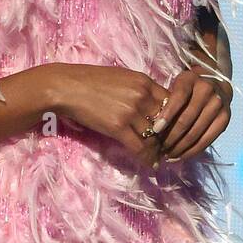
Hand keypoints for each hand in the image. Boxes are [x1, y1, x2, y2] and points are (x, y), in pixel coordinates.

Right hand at [50, 63, 171, 167]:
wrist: (67, 87)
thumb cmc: (92, 81)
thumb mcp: (123, 78)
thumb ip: (141, 89)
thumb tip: (154, 104)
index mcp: (145, 82)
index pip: (172, 102)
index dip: (175, 118)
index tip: (174, 129)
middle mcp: (142, 95)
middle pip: (167, 121)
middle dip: (170, 136)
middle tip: (171, 147)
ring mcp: (131, 111)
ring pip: (155, 136)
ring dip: (159, 149)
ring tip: (161, 157)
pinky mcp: (118, 127)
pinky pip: (140, 147)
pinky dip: (148, 158)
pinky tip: (151, 164)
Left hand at [157, 67, 230, 162]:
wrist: (216, 82)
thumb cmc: (189, 86)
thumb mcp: (177, 85)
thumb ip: (167, 100)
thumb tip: (154, 128)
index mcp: (192, 80)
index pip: (178, 99)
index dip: (166, 116)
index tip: (154, 130)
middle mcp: (208, 91)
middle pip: (186, 119)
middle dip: (170, 137)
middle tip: (158, 149)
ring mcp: (218, 105)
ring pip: (196, 132)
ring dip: (179, 147)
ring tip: (167, 155)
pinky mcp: (225, 119)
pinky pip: (207, 140)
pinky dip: (192, 151)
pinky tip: (181, 156)